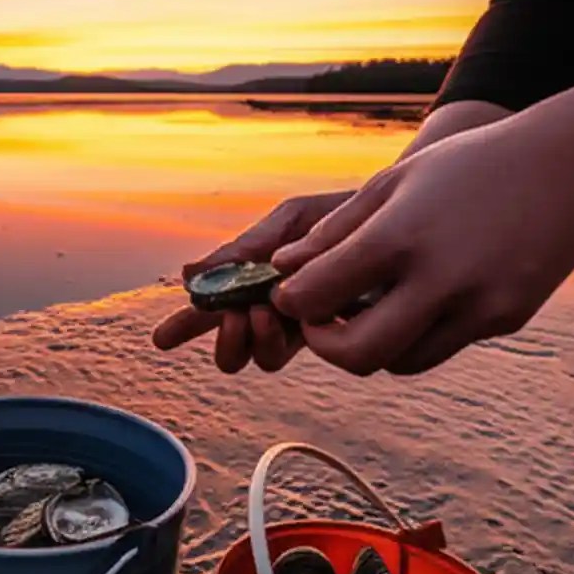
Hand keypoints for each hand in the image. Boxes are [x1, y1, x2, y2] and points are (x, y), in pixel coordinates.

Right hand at [151, 190, 353, 372]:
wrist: (409, 214)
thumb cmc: (343, 215)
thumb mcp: (290, 222)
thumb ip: (246, 247)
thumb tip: (187, 274)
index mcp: (255, 282)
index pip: (210, 310)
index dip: (185, 328)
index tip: (164, 339)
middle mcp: (276, 311)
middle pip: (233, 350)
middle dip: (226, 340)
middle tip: (238, 315)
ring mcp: (307, 328)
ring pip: (264, 359)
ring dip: (258, 342)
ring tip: (269, 312)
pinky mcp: (341, 337)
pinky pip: (310, 355)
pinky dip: (297, 339)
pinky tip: (307, 316)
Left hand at [269, 120, 573, 375]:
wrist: (567, 168)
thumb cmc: (466, 166)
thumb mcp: (391, 184)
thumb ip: (333, 232)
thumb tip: (281, 269)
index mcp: (399, 237)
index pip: (319, 295)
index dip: (293, 301)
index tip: (291, 292)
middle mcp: (440, 279)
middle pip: (356, 354)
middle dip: (325, 345)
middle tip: (320, 321)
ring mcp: (478, 306)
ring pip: (399, 362)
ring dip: (370, 346)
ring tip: (364, 309)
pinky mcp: (504, 320)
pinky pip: (441, 346)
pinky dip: (414, 335)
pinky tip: (413, 301)